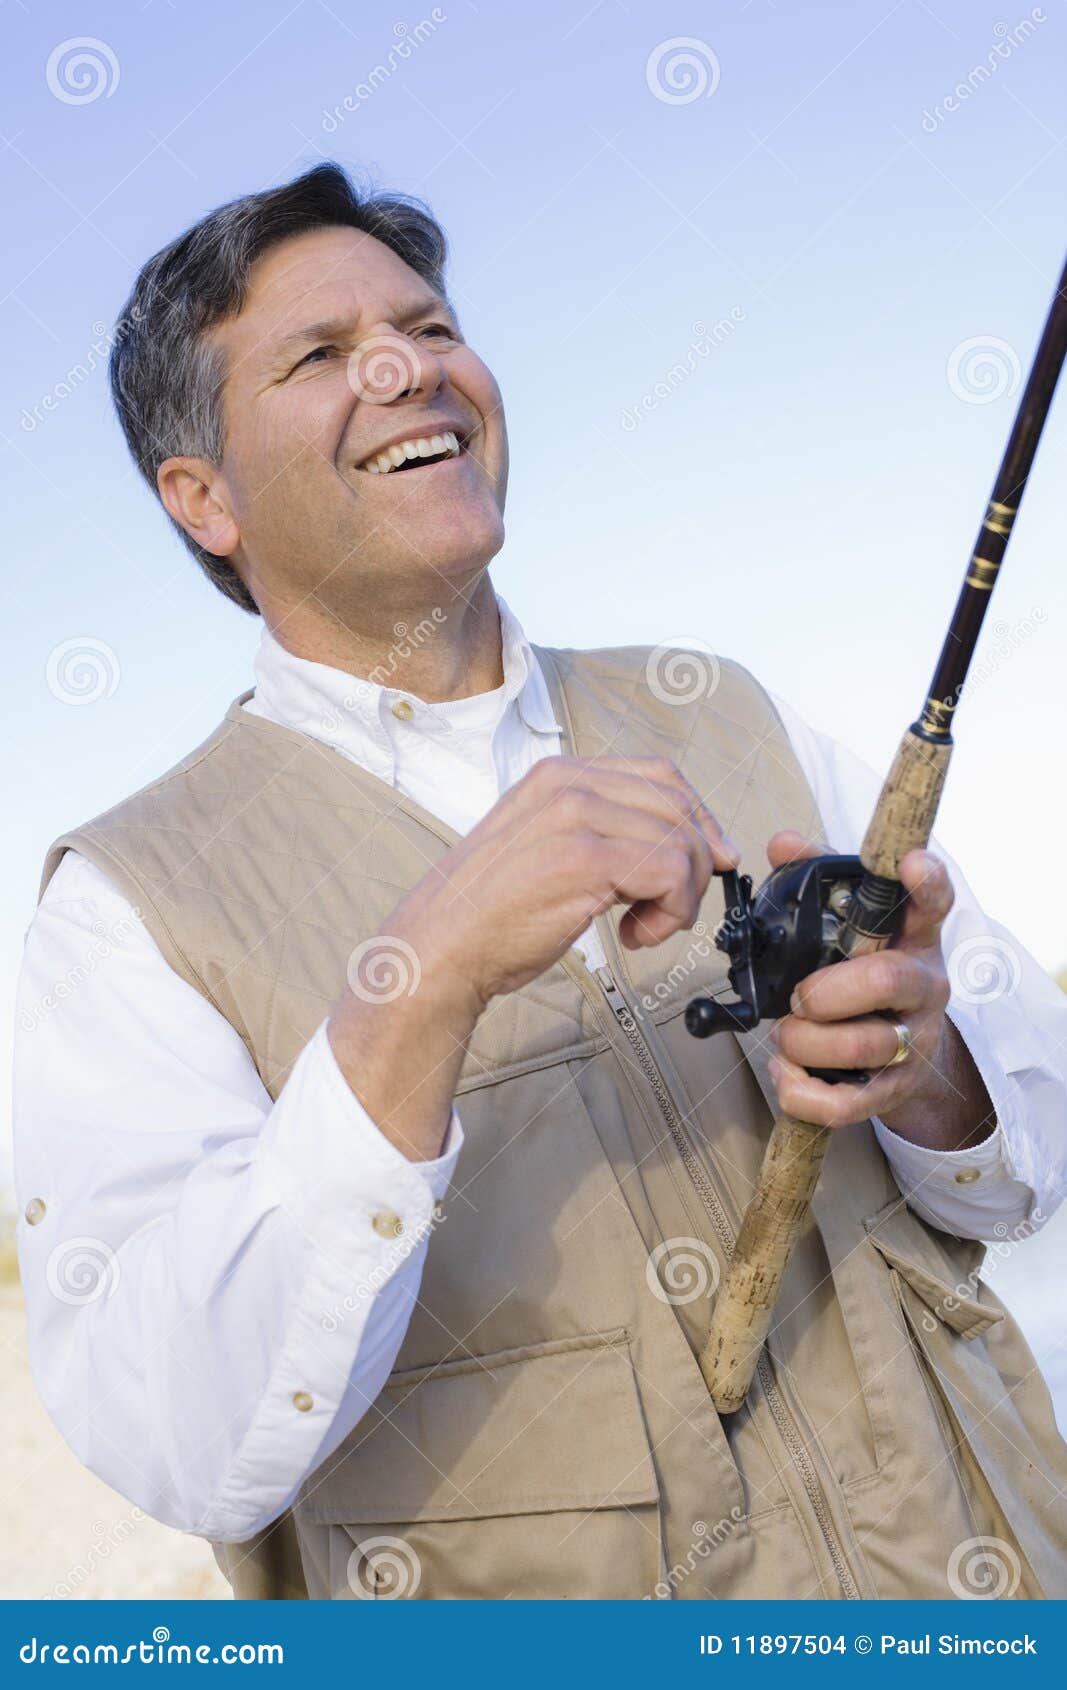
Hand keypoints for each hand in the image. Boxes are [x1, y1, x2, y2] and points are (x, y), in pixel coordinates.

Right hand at [328, 755, 736, 1161]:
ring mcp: (575, 816)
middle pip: (678, 804)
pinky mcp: (585, 858)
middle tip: (676, 906)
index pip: (660, 775)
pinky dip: (671, 912)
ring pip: (681, 842)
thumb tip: (675, 842)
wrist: (440, 949)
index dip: (697, 818)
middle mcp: (568, 783)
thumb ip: (599, 830)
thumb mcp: (545, 846)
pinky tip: (637, 935)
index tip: (709, 860)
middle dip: (696, 861)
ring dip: (680, 896)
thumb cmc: (491, 914)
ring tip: (645, 926)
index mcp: (559, 775)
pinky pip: (670, 873)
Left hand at [766, 832, 963, 1132]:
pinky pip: (847, 1104)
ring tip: (785, 1033)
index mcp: (913, 939)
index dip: (926, 883)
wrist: (904, 1057)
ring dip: (805, 1041)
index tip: (910, 862)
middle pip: (887, 981)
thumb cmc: (865, 978)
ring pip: (862, 1045)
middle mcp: (923, 987)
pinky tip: (784, 1072)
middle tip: (799, 996)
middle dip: (827, 990)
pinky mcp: (891, 1091)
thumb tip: (782, 844)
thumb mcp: (852, 927)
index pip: (933, 904)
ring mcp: (912, 1042)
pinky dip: (802, 1091)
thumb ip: (819, 881)